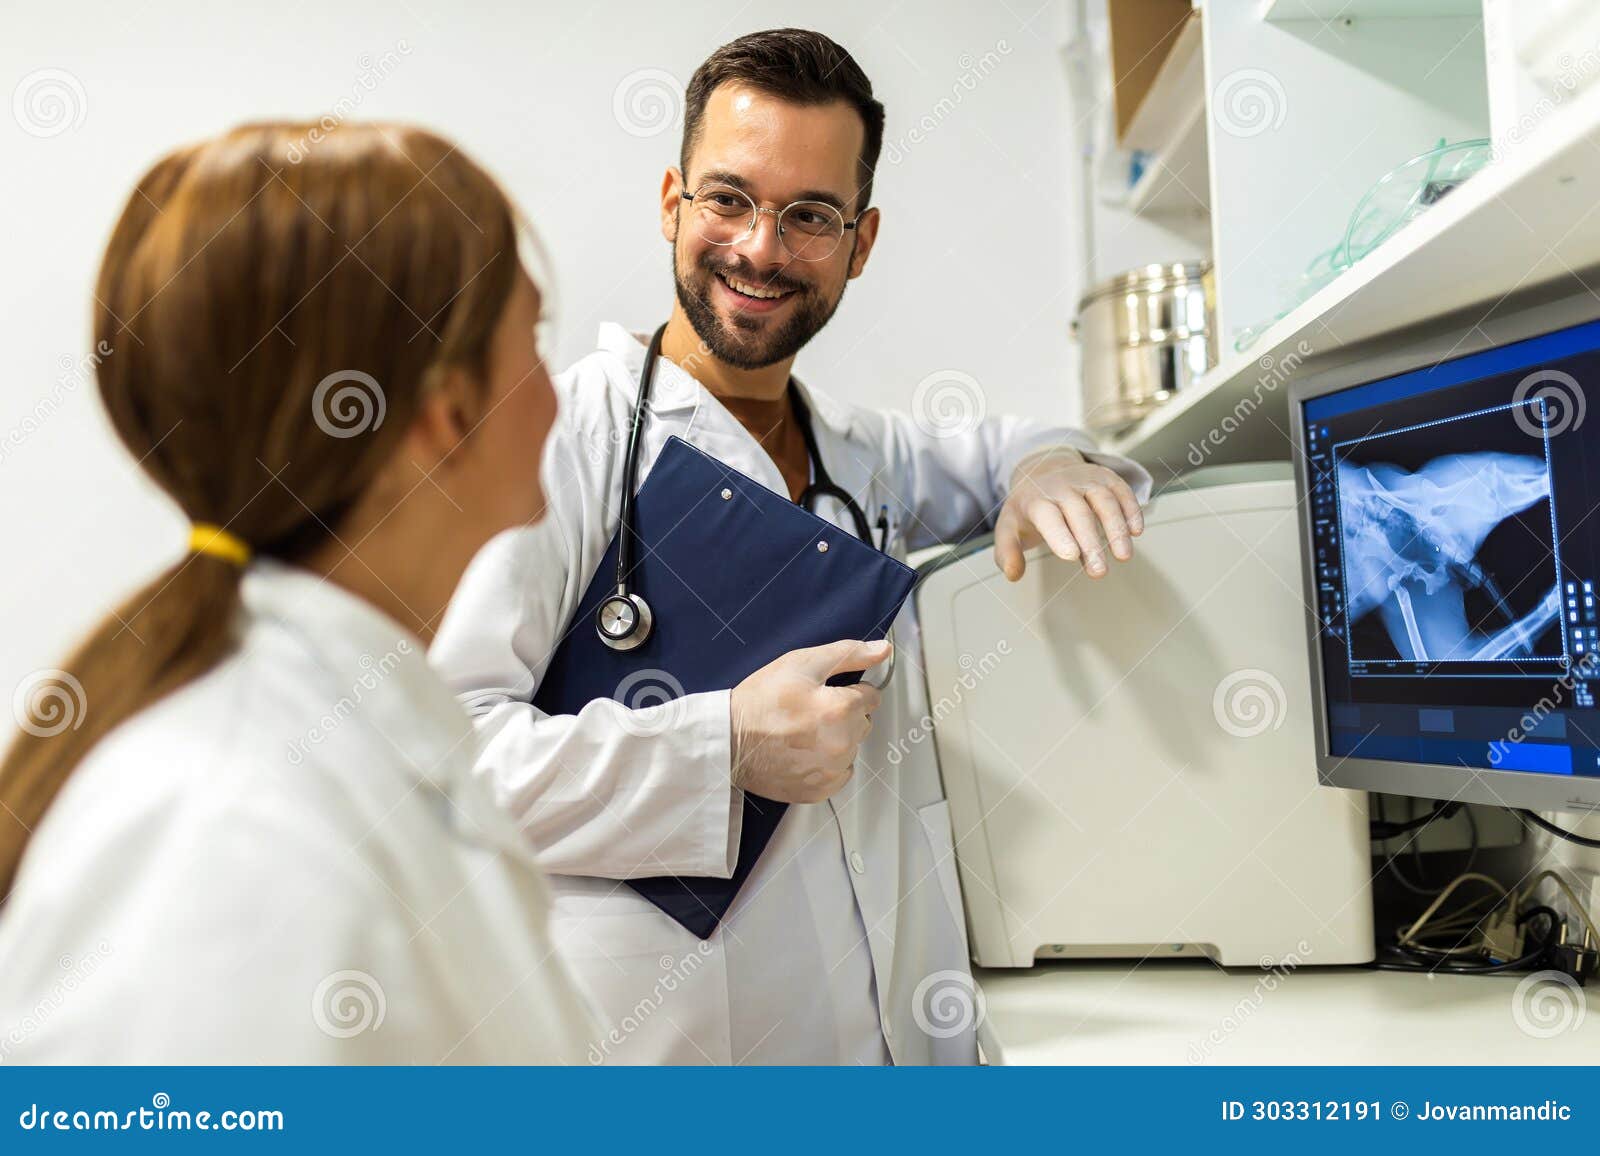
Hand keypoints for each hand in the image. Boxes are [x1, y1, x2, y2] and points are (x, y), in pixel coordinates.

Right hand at [729, 639, 889, 803]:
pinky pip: (839, 773)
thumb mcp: (802, 663)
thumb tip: (882, 650)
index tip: (824, 692)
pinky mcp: (818, 791)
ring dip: (836, 739)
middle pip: (863, 723)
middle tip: (808, 710)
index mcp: (840, 710)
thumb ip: (848, 654)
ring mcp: (830, 772)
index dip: (849, 689)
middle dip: (844, 714)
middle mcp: (841, 745)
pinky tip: (802, 751)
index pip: (871, 696)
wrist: (727, 740)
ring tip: (802, 732)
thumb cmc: (760, 701)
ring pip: (851, 748)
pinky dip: (826, 763)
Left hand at [994, 447, 1143, 580]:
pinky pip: (1122, 490)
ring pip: (1105, 499)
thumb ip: (1007, 552)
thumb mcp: (1009, 527)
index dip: (1059, 534)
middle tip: (1099, 571)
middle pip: (1079, 512)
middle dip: (1091, 542)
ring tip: (1123, 556)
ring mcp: (1085, 479)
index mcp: (1035, 500)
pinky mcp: (1106, 477)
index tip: (1071, 555)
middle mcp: (1061, 486)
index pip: (1047, 516)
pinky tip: (1136, 531)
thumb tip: (1012, 574)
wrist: (1043, 470)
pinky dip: (1131, 509)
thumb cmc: (1028, 507)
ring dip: (1116, 528)